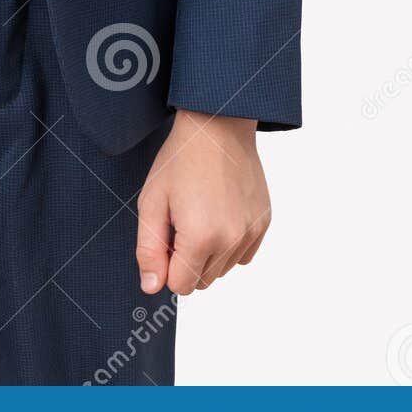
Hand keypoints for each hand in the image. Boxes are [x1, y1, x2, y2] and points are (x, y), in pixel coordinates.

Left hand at [135, 110, 269, 296]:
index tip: (165, 236)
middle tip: (180, 222)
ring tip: (200, 213)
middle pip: (202, 282)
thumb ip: (148, 249)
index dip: (166, 265)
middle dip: (186, 262)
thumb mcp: (151, 201)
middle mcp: (232, 240)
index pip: (180, 286)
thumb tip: (152, 287)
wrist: (217, 125)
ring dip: (208, 254)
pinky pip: (243, 255)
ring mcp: (251, 232)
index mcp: (201, 237)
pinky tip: (218, 214)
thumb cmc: (181, 159)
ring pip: (223, 270)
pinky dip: (229, 244)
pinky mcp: (263, 222)